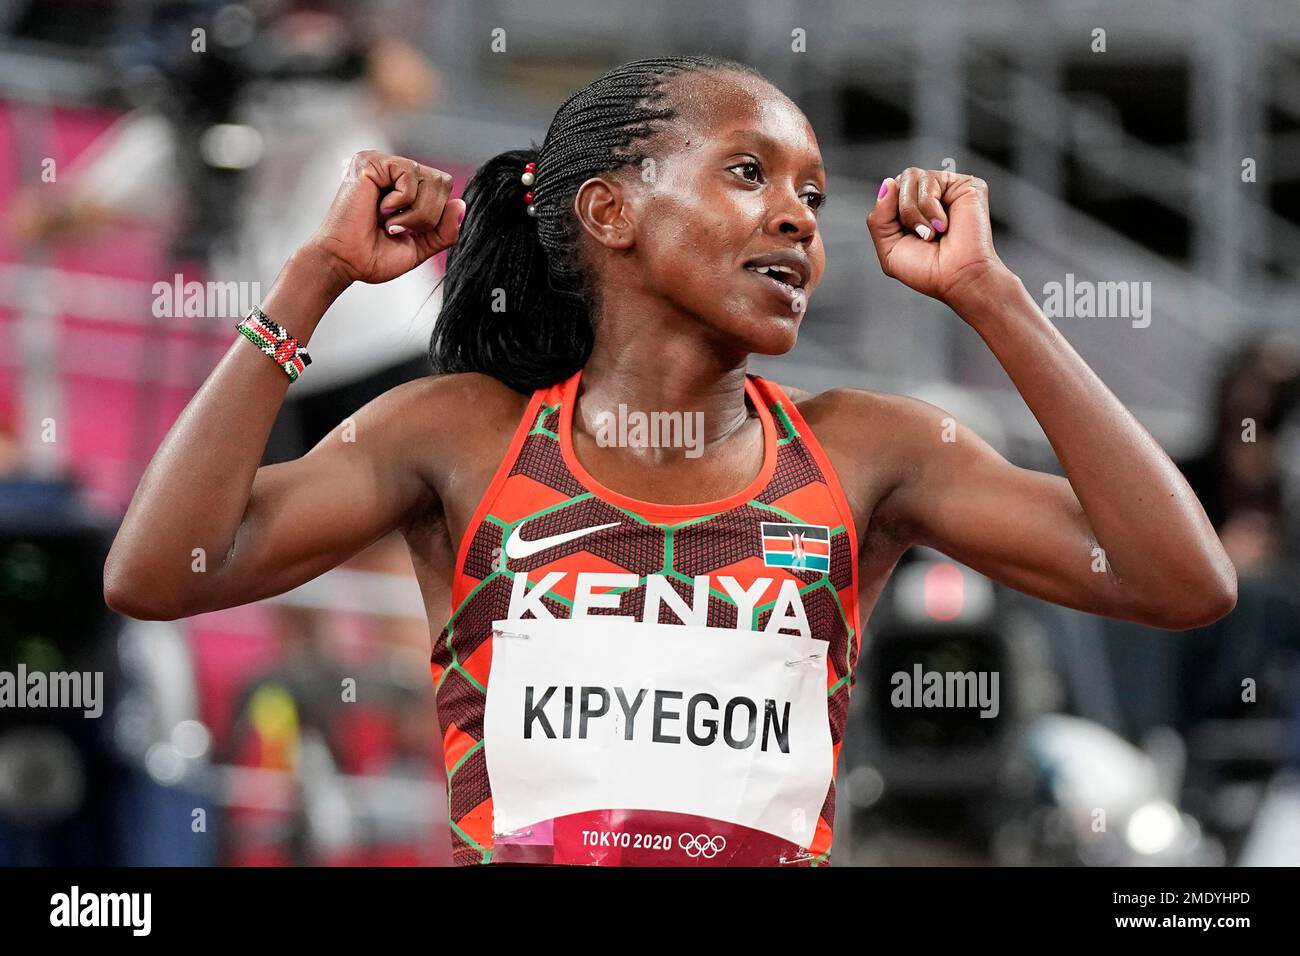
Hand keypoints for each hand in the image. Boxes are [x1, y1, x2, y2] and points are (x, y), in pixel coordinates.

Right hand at [305, 150, 463, 286]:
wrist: (344, 263)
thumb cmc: (373, 256)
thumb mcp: (420, 246)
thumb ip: (444, 230)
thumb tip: (461, 204)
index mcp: (405, 187)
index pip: (444, 189)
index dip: (436, 217)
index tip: (407, 232)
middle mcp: (394, 171)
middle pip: (443, 182)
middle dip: (428, 215)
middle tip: (398, 228)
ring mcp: (382, 163)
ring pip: (431, 179)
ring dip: (415, 212)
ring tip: (389, 222)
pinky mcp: (371, 162)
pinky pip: (410, 173)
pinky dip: (401, 200)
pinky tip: (380, 209)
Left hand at [866, 167, 1008, 308]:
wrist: (956, 278)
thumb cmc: (928, 270)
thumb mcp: (889, 248)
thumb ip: (879, 217)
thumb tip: (887, 182)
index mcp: (912, 208)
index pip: (889, 190)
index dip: (889, 212)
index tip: (905, 236)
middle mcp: (930, 195)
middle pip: (899, 180)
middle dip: (903, 211)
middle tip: (921, 235)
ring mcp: (948, 188)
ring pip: (911, 176)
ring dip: (915, 211)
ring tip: (933, 232)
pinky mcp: (965, 184)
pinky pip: (931, 179)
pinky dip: (930, 207)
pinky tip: (944, 225)